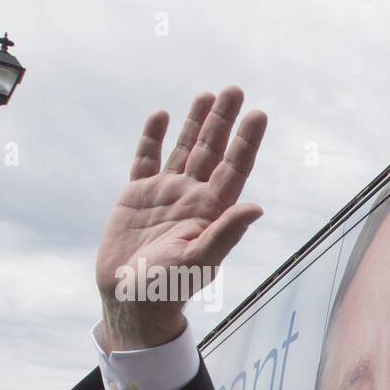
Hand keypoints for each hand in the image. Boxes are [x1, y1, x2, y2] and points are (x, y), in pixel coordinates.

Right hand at [97, 85, 267, 351]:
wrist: (131, 300)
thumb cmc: (169, 287)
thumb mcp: (200, 260)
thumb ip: (227, 232)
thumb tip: (257, 207)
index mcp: (211, 211)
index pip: (235, 168)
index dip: (246, 141)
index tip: (258, 114)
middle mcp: (192, 197)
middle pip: (212, 151)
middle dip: (223, 121)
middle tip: (235, 89)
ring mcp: (165, 195)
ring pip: (185, 150)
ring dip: (196, 123)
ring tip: (208, 94)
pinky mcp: (136, 197)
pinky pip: (147, 159)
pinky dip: (153, 137)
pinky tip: (162, 116)